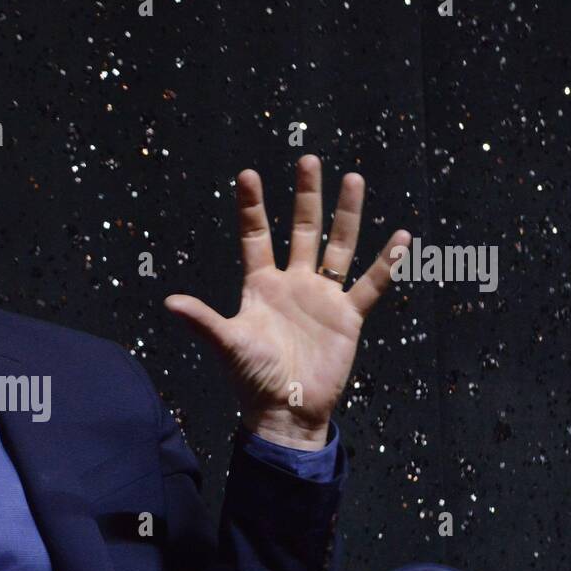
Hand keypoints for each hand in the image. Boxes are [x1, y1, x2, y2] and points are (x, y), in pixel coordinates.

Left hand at [165, 155, 409, 449]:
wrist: (286, 412)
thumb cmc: (253, 379)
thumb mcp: (227, 344)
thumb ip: (202, 320)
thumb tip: (169, 302)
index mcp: (260, 286)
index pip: (255, 236)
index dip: (252, 206)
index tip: (248, 173)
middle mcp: (292, 284)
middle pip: (301, 230)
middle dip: (305, 196)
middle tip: (308, 158)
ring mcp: (322, 297)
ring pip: (337, 247)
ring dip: (346, 215)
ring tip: (353, 179)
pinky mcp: (348, 316)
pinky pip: (370, 284)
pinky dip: (386, 262)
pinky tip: (402, 236)